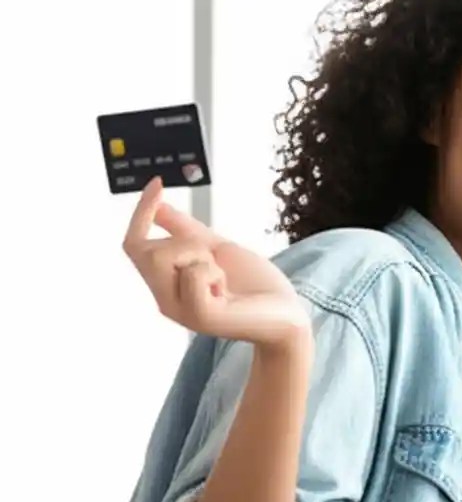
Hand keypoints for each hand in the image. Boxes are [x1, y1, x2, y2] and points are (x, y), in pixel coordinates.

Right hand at [122, 177, 310, 350]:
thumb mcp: (217, 249)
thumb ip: (186, 230)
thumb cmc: (255, 288)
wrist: (287, 316)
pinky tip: (227, 293)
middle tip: (216, 264)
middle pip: (147, 250)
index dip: (141, 213)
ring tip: (222, 279)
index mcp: (168, 284)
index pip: (134, 246)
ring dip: (202, 258)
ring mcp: (181, 311)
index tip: (157, 184)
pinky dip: (214, 274)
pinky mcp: (200, 317)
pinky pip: (193, 274)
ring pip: (165, 258)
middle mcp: (166, 299)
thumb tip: (159, 207)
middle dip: (186, 243)